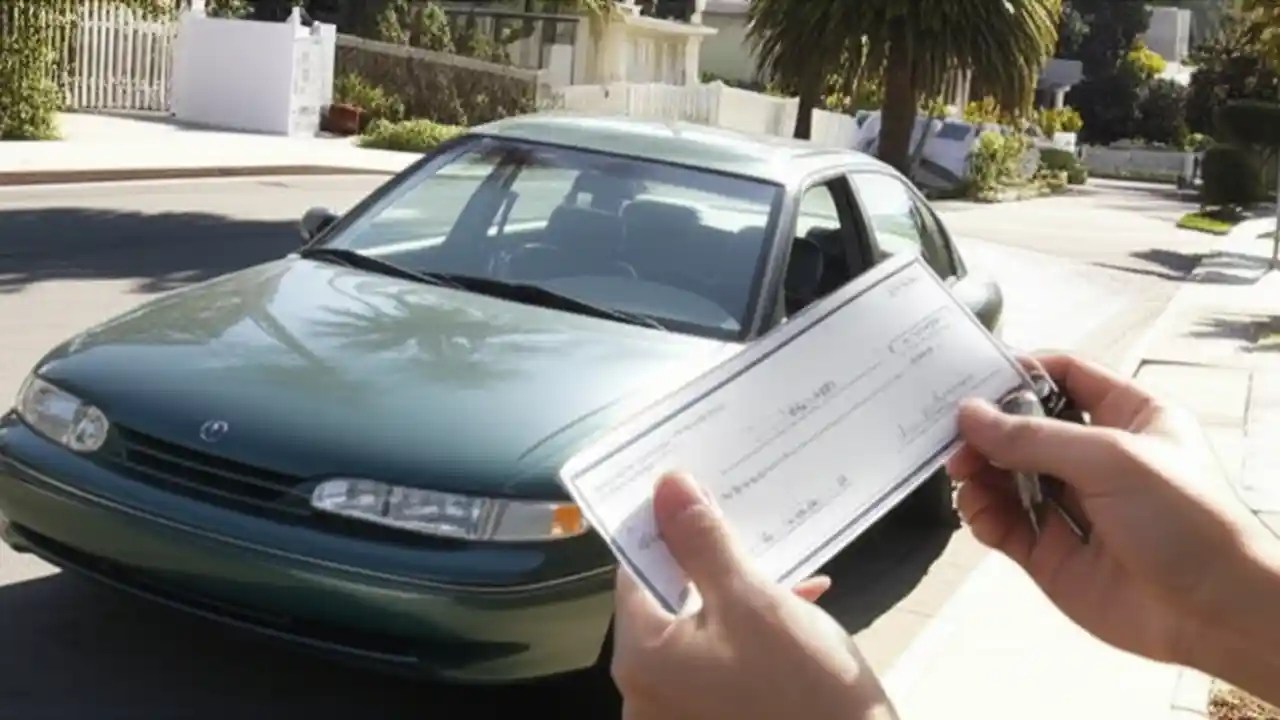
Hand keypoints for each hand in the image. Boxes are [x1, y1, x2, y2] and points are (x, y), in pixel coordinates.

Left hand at [611, 472, 896, 719]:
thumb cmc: (801, 688)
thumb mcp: (753, 601)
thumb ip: (703, 542)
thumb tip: (666, 486)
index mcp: (640, 660)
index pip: (633, 574)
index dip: (664, 530)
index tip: (697, 496)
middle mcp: (645, 696)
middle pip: (666, 606)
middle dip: (709, 564)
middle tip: (745, 527)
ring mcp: (678, 716)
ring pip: (698, 635)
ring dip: (737, 600)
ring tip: (785, 574)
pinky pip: (720, 669)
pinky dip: (749, 641)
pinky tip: (798, 615)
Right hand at [947, 353, 1273, 666]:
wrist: (1213, 612)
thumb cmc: (1188, 522)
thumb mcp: (1110, 459)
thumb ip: (1033, 437)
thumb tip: (970, 415)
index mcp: (1127, 417)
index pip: (1065, 377)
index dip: (1021, 373)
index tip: (975, 380)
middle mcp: (1096, 458)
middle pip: (1024, 428)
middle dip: (986, 431)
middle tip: (955, 438)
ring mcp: (1072, 506)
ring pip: (1007, 477)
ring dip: (979, 474)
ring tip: (964, 478)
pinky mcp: (1052, 551)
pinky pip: (1004, 525)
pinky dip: (982, 516)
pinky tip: (978, 513)